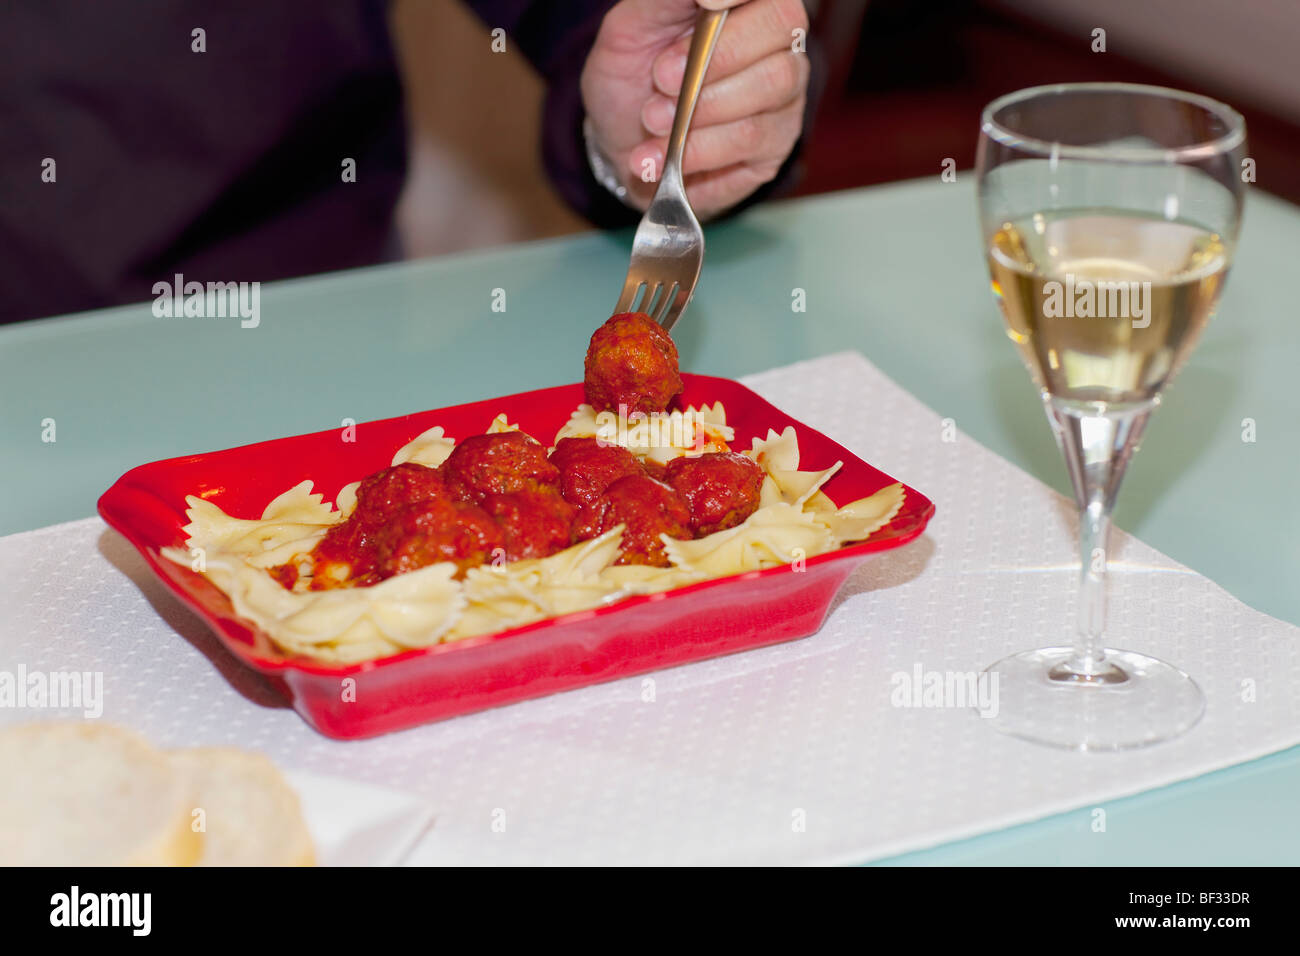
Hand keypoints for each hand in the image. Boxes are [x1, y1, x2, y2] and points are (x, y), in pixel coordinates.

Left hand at [581, 0, 809, 219]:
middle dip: (713, 56)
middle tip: (661, 79)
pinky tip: (658, 155)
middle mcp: (778, 40)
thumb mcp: (635, 26)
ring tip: (651, 121)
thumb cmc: (636, 74)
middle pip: (778, 26)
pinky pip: (749, 139)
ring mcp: (785, 92)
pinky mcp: (776, 143)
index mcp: (747, 1)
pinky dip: (695, 149)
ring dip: (699, 109)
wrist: (625, 141)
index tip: (703, 3)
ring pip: (767, 85)